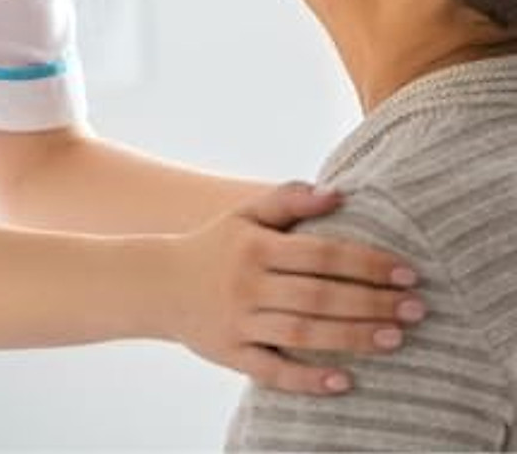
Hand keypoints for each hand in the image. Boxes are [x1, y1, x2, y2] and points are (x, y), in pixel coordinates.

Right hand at [165, 180, 423, 394]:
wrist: (156, 282)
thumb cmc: (214, 246)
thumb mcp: (243, 215)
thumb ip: (288, 199)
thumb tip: (338, 193)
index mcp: (255, 246)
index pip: (321, 254)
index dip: (366, 262)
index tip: (406, 271)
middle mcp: (248, 284)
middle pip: (319, 296)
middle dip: (371, 302)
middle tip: (416, 308)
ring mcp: (239, 321)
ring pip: (303, 333)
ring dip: (353, 337)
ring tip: (396, 338)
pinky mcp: (231, 354)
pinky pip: (272, 371)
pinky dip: (308, 378)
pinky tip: (343, 380)